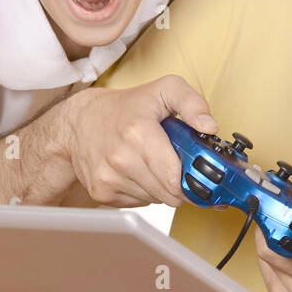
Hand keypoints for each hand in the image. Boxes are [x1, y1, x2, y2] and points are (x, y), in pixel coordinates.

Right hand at [62, 74, 216, 207]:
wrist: (81, 120)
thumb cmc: (126, 106)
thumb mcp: (164, 89)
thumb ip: (193, 103)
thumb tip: (210, 127)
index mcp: (138, 133)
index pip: (174, 178)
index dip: (193, 178)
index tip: (199, 172)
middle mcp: (120, 159)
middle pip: (169, 193)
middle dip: (181, 182)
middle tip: (179, 164)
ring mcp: (108, 178)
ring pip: (156, 200)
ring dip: (163, 187)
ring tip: (155, 163)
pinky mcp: (101, 191)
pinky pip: (139, 202)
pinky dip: (146, 191)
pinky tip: (140, 171)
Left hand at [255, 180, 291, 291]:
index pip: (285, 242)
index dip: (276, 223)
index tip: (275, 210)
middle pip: (269, 251)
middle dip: (269, 231)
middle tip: (274, 218)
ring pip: (264, 260)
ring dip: (268, 244)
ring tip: (280, 234)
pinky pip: (265, 271)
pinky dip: (269, 258)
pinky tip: (281, 251)